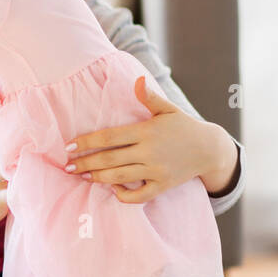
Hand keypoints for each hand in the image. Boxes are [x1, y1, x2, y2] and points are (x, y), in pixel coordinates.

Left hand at [64, 75, 237, 202]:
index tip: (69, 146)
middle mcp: (149, 152)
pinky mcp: (163, 186)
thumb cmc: (184, 126)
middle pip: (109, 159)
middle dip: (85, 163)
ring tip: (82, 175)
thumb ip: (149, 97)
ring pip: (120, 177)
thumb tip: (137, 81)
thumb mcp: (168, 109)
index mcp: (146, 131)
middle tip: (68, 166)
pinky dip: (124, 196)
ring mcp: (156, 171)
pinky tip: (111, 190)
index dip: (87, 142)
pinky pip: (139, 196)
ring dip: (98, 178)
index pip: (110, 137)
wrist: (210, 149)